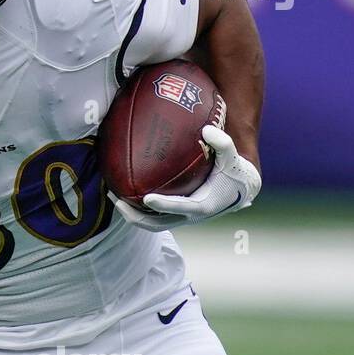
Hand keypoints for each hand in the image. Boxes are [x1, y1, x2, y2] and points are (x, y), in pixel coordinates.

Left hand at [111, 125, 260, 231]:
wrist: (240, 189)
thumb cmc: (234, 172)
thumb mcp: (233, 158)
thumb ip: (223, 144)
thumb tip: (206, 130)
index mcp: (203, 205)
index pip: (180, 208)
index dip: (163, 205)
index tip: (146, 199)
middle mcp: (190, 217)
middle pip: (157, 224)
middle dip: (135, 215)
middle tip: (117, 200)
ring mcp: (181, 219)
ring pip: (151, 224)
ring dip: (131, 214)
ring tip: (113, 197)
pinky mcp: (176, 216)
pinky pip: (152, 217)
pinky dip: (137, 210)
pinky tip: (123, 193)